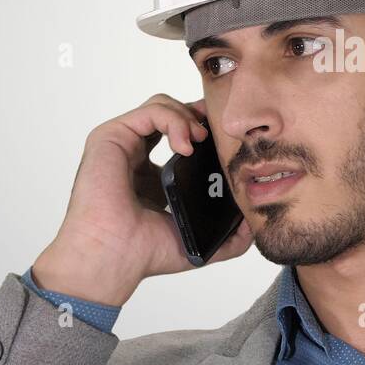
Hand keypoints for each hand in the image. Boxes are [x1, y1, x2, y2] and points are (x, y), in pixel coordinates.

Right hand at [31, 94, 252, 305]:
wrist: (113, 258)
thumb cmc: (143, 253)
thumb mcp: (197, 241)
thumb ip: (228, 236)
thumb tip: (253, 225)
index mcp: (150, 174)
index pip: (180, 136)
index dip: (205, 131)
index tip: (226, 141)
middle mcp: (134, 155)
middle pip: (172, 114)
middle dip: (200, 116)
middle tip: (217, 133)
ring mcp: (121, 144)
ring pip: (162, 106)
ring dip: (189, 117)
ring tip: (202, 139)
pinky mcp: (111, 137)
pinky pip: (150, 111)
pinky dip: (174, 120)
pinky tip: (186, 144)